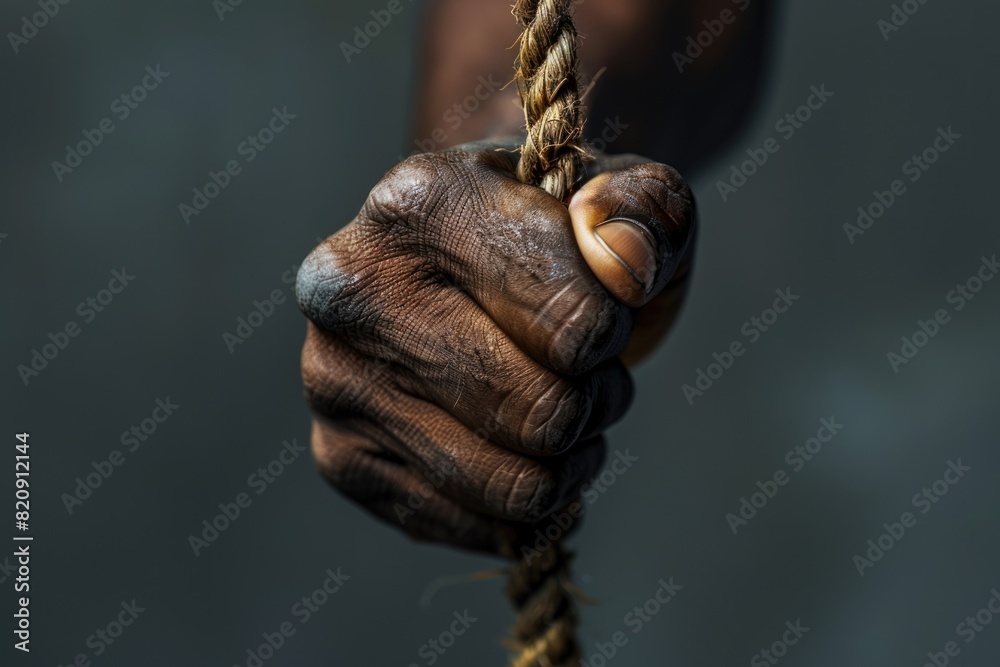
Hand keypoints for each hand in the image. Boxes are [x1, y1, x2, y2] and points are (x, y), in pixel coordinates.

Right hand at [296, 141, 694, 554]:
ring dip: (567, 459)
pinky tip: (514, 449)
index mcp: (420, 203)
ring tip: (559, 409)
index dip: (615, 332)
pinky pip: (475, 525)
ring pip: (514, 485)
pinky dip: (523, 503)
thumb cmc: (558, 241)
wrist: (471, 271)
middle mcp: (351, 291)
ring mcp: (335, 379)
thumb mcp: (625, 200)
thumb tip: (622, 264)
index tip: (600, 304)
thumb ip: (646, 211)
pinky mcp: (340, 457)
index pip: (574, 324)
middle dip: (594, 402)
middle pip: (542, 414)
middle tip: (588, 371)